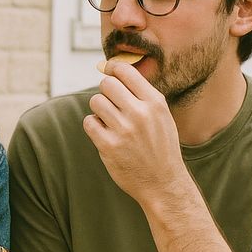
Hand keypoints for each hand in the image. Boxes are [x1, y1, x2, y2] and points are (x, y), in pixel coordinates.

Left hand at [83, 61, 187, 205]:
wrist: (163, 182)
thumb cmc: (160, 146)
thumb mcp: (161, 116)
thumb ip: (142, 94)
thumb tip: (114, 70)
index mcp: (155, 103)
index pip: (126, 72)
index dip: (113, 69)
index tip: (109, 71)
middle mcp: (140, 114)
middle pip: (107, 84)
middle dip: (105, 91)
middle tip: (111, 103)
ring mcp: (123, 130)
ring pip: (96, 101)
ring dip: (99, 109)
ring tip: (110, 120)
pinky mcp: (108, 146)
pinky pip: (89, 122)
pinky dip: (93, 126)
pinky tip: (104, 133)